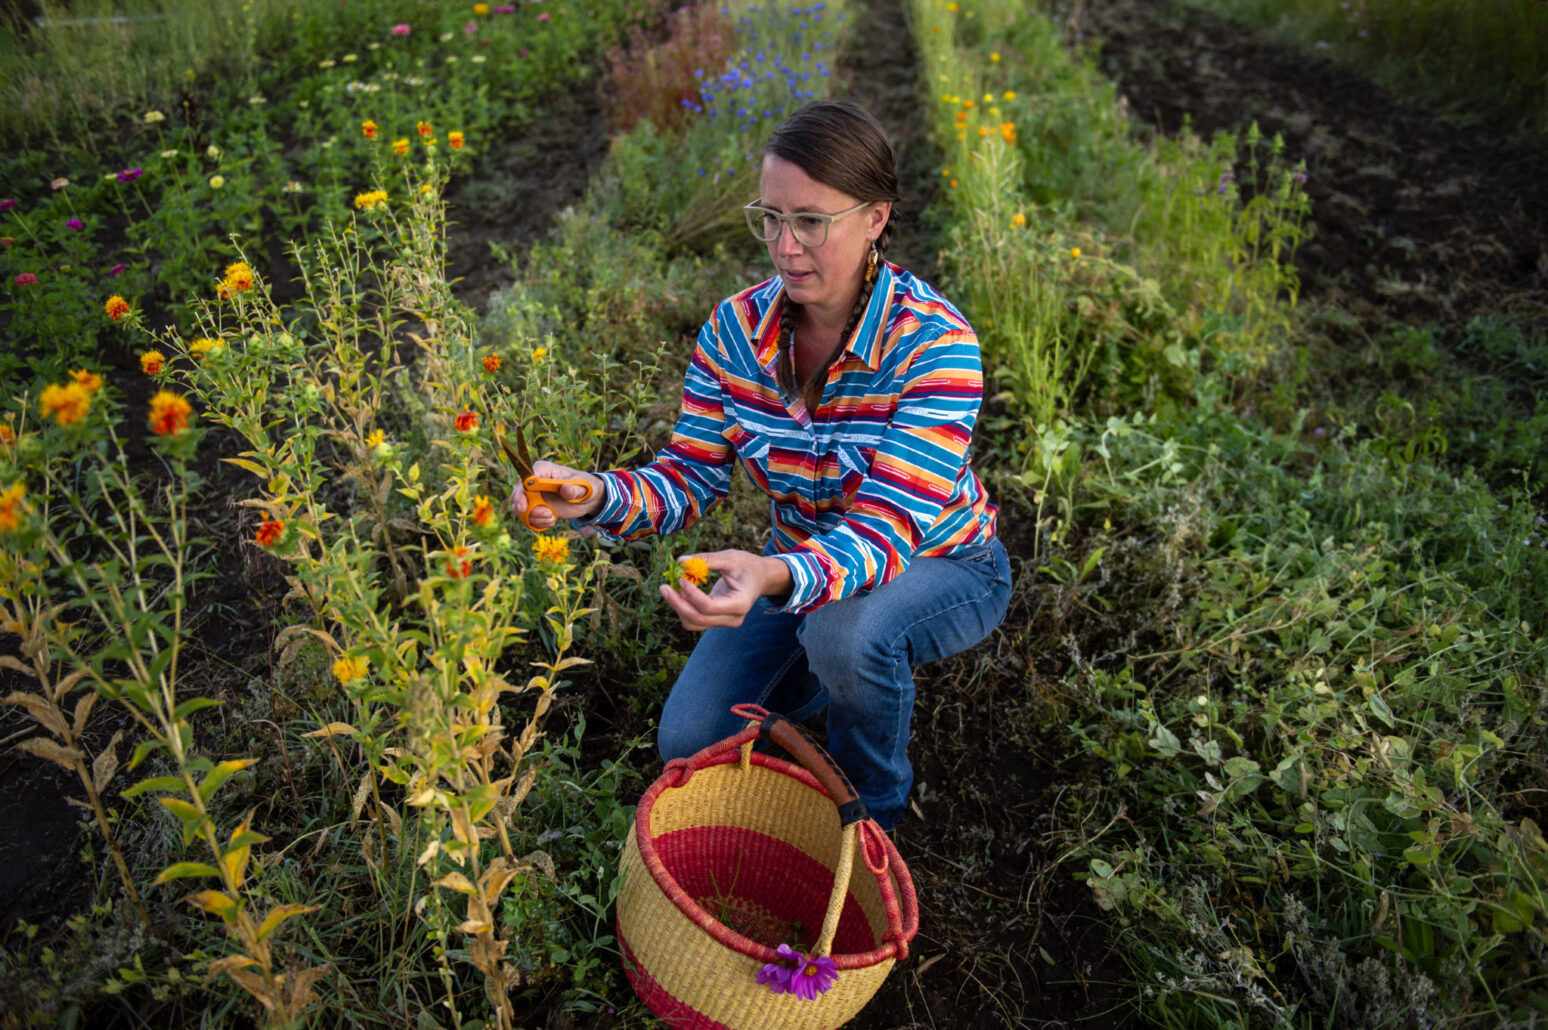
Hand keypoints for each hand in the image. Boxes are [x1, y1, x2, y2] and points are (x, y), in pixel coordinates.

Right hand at [508, 459, 603, 529]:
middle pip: (518, 495)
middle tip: (548, 514)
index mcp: (543, 470)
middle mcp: (534, 482)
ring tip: (553, 518)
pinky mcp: (536, 508)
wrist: (587, 499)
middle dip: (527, 509)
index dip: (520, 491)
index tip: (523, 506)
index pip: (526, 478)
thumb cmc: (585, 486)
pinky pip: (528, 518)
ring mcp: (533, 496)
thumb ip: (575, 488)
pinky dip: (538, 523)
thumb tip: (566, 489)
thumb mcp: (584, 486)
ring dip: (535, 517)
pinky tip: (552, 520)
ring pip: (520, 509)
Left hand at [661, 549, 793, 630]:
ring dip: (678, 607)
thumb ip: (707, 560)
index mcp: (740, 603)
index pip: (709, 607)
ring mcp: (725, 622)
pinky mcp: (716, 621)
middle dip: (678, 604)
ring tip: (670, 588)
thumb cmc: (747, 566)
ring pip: (694, 623)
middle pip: (699, 619)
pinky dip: (683, 608)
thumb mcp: (730, 557)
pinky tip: (678, 593)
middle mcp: (733, 618)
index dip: (691, 594)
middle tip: (663, 587)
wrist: (760, 577)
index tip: (680, 578)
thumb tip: (681, 561)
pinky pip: (694, 620)